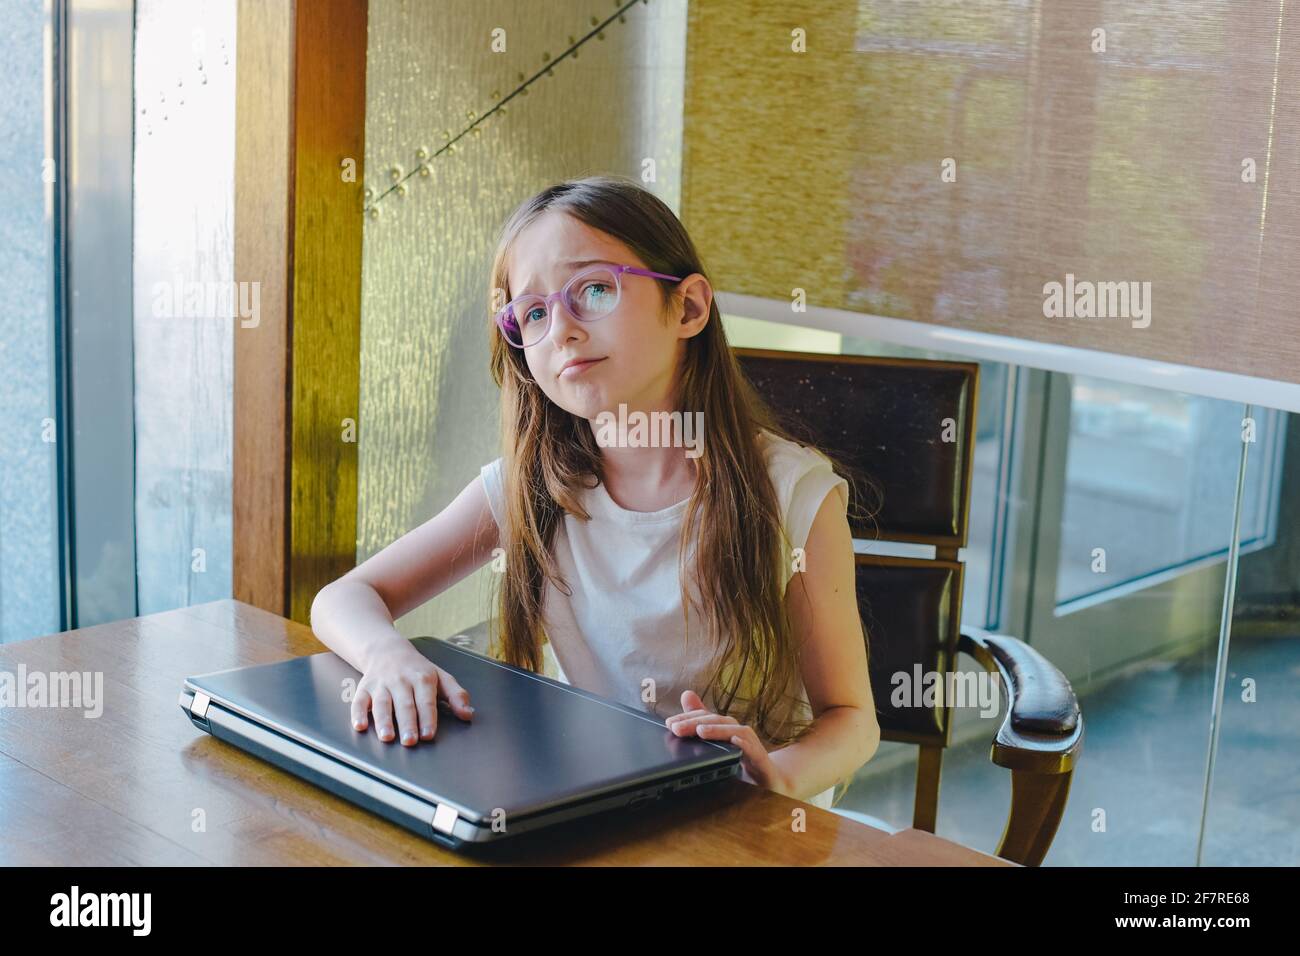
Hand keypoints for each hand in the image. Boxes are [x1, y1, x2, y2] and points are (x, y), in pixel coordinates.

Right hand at [350, 643, 473, 745]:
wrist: (387, 651)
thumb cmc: (417, 669)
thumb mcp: (441, 677)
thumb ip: (456, 696)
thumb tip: (468, 714)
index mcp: (423, 678)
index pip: (426, 700)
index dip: (427, 718)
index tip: (428, 734)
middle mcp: (401, 681)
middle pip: (404, 704)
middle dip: (407, 723)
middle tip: (410, 741)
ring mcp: (381, 684)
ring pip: (382, 703)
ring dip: (383, 721)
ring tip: (387, 737)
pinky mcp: (365, 688)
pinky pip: (359, 701)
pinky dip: (357, 714)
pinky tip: (360, 726)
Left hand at [665, 690, 791, 796]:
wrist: (769, 780)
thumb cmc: (741, 758)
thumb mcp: (717, 741)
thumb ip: (702, 720)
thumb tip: (686, 695)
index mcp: (725, 728)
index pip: (704, 717)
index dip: (687, 718)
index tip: (669, 723)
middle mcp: (738, 732)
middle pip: (716, 721)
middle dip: (695, 723)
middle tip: (676, 728)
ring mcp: (751, 744)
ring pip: (734, 731)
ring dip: (716, 730)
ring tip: (700, 731)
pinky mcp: (761, 758)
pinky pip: (753, 750)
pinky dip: (743, 745)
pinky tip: (734, 743)